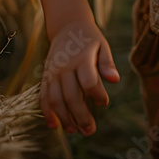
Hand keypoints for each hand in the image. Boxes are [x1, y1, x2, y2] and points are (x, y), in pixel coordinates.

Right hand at [40, 18, 119, 134]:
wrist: (67, 26)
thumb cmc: (90, 39)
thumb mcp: (103, 46)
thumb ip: (107, 64)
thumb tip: (115, 80)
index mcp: (82, 58)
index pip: (89, 82)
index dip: (97, 95)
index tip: (105, 103)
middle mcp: (65, 66)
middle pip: (71, 95)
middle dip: (81, 116)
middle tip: (90, 131)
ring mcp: (53, 72)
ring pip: (56, 99)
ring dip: (64, 118)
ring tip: (74, 131)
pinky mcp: (46, 76)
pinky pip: (44, 96)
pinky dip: (47, 112)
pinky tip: (54, 126)